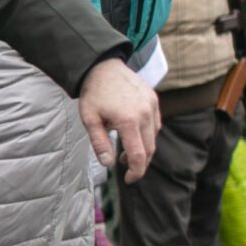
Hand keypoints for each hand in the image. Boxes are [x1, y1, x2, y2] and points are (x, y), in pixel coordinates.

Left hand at [75, 58, 160, 183]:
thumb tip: (108, 164)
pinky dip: (147, 134)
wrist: (102, 67)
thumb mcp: (89, 119)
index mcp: (128, 121)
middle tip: (126, 169)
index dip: (135, 172)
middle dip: (140, 163)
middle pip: (150, 148)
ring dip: (143, 149)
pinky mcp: (153, 99)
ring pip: (154, 137)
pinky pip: (155, 123)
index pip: (138, 155)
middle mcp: (144, 113)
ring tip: (125, 152)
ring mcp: (151, 105)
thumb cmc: (93, 93)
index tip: (128, 179)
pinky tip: (133, 135)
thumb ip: (100, 143)